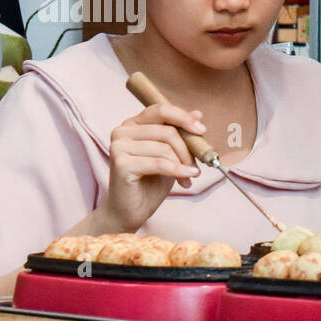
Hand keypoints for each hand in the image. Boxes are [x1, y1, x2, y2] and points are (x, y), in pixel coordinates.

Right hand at [102, 103, 202, 231]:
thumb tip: (198, 114)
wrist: (130, 211)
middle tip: (195, 166)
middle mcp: (122, 131)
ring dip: (183, 164)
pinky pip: (159, 163)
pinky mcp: (121, 163)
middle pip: (167, 131)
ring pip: (165, 148)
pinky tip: (186, 179)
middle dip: (187, 150)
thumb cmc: (150, 182)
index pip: (161, 110)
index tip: (201, 131)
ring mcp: (119, 146)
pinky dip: (177, 171)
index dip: (183, 118)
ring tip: (186, 178)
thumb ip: (180, 134)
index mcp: (133, 124)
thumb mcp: (171, 155)